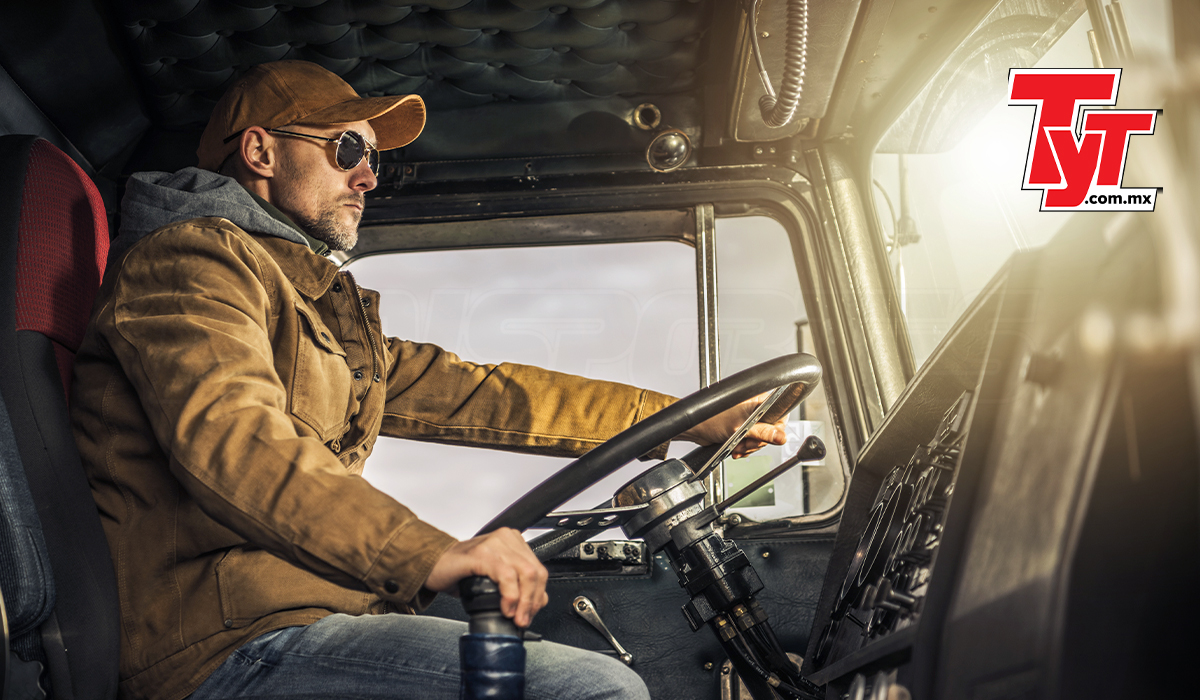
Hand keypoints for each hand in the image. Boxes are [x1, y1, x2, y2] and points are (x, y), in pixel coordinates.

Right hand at [423, 528, 547, 627]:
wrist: (433, 566)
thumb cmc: (461, 571)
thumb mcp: (494, 577)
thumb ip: (515, 583)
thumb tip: (535, 603)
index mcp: (513, 541)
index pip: (539, 569)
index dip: (538, 595)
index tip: (530, 613)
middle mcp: (506, 538)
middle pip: (536, 572)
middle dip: (533, 601)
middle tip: (523, 619)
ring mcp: (495, 544)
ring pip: (526, 573)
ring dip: (524, 601)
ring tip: (515, 616)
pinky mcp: (482, 553)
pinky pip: (506, 576)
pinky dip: (510, 595)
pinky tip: (505, 608)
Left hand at [678, 391, 787, 458]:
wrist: (696, 428)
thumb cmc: (711, 419)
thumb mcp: (742, 428)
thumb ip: (763, 433)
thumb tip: (781, 437)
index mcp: (758, 400)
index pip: (779, 414)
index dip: (776, 429)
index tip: (768, 437)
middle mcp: (754, 407)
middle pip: (770, 430)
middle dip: (757, 441)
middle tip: (747, 442)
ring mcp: (748, 418)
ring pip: (760, 437)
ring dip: (749, 445)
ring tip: (738, 445)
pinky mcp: (742, 427)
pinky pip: (750, 440)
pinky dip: (744, 446)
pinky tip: (736, 447)